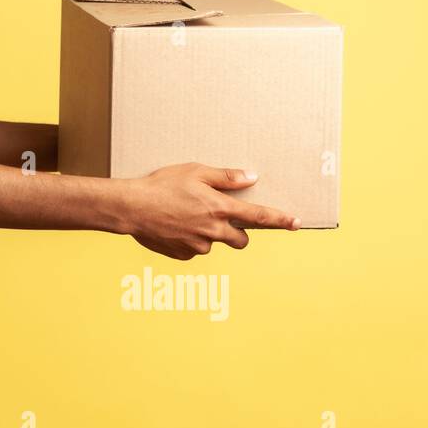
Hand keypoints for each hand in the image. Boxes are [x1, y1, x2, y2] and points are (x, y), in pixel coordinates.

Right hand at [117, 163, 299, 259]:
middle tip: (220, 219)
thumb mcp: (195, 172)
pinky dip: (189, 240)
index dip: (280, 220)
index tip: (296, 223)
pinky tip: (173, 227)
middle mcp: (213, 231)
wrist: (131, 208)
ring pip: (215, 244)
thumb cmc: (161, 185)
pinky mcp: (184, 255)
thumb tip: (251, 177)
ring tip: (184, 218)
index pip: (259, 217)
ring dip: (208, 234)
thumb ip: (226, 177)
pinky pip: (194, 250)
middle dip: (238, 233)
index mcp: (219, 208)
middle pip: (241, 240)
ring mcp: (199, 246)